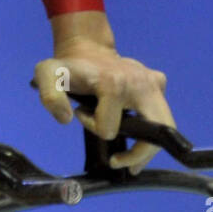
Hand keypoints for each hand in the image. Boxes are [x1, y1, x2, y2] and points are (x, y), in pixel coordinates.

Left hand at [33, 37, 174, 173]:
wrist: (88, 49)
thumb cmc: (68, 66)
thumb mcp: (47, 74)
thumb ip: (50, 95)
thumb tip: (67, 117)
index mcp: (113, 83)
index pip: (110, 128)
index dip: (93, 127)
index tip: (82, 114)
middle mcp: (141, 82)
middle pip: (155, 132)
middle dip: (139, 153)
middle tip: (120, 162)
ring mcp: (154, 81)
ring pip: (165, 127)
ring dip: (148, 148)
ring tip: (130, 161)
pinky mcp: (159, 83)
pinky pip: (163, 116)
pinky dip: (153, 132)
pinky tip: (138, 136)